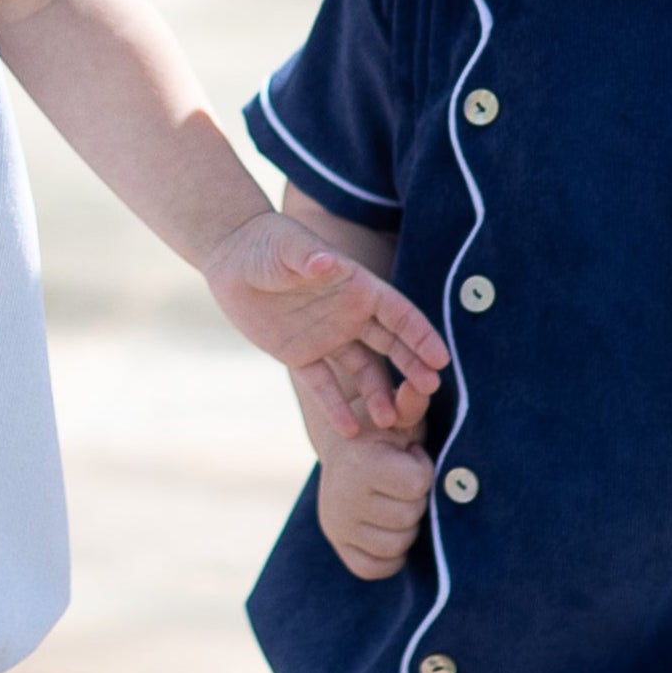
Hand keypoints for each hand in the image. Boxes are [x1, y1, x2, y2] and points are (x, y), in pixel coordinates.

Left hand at [202, 213, 447, 436]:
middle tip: (430, 390)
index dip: (420, 335)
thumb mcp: (288, 247)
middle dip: (412, 366)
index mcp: (356, 286)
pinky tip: (348, 431)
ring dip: (378, 393)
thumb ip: (309, 257)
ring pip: (362, 369)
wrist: (231, 255)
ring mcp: (327, 336)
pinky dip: (335, 407)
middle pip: (390, 344)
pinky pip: (323, 385)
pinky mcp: (301, 355)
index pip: (397, 314)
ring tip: (391, 421)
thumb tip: (328, 262)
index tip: (440, 359)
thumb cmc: (265, 242)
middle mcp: (349, 314)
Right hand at [308, 398, 437, 581]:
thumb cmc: (382, 432)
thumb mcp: (395, 417)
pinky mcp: (338, 545)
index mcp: (359, 463)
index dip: (422, 470)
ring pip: (397, 544)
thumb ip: (411, 405)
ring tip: (392, 498)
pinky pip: (377, 567)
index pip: (418, 484)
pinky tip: (386, 526)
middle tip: (397, 479)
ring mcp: (337, 525)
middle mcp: (341, 497)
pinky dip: (389, 553)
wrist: (344, 449)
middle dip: (414, 498)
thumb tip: (424, 383)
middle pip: (409, 516)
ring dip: (405, 525)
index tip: (408, 456)